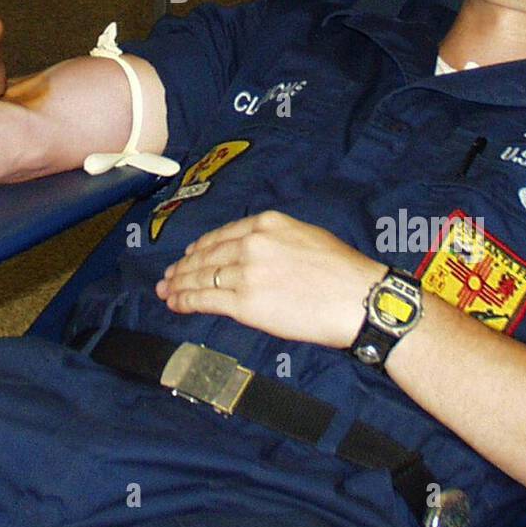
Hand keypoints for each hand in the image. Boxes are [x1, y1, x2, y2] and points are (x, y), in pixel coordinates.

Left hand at [156, 210, 386, 348]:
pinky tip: (176, 303)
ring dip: (179, 284)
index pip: (222, 235)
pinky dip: (186, 301)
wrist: (359, 299)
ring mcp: (246, 273)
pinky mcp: (245, 304)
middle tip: (169, 275)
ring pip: (201, 277)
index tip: (190, 254)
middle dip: (184, 267)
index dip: (201, 247)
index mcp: (266, 223)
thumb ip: (274, 239)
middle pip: (207, 255)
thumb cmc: (343, 271)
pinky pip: (206, 299)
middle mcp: (251, 243)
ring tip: (166, 290)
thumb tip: (253, 251)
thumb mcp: (306, 236)